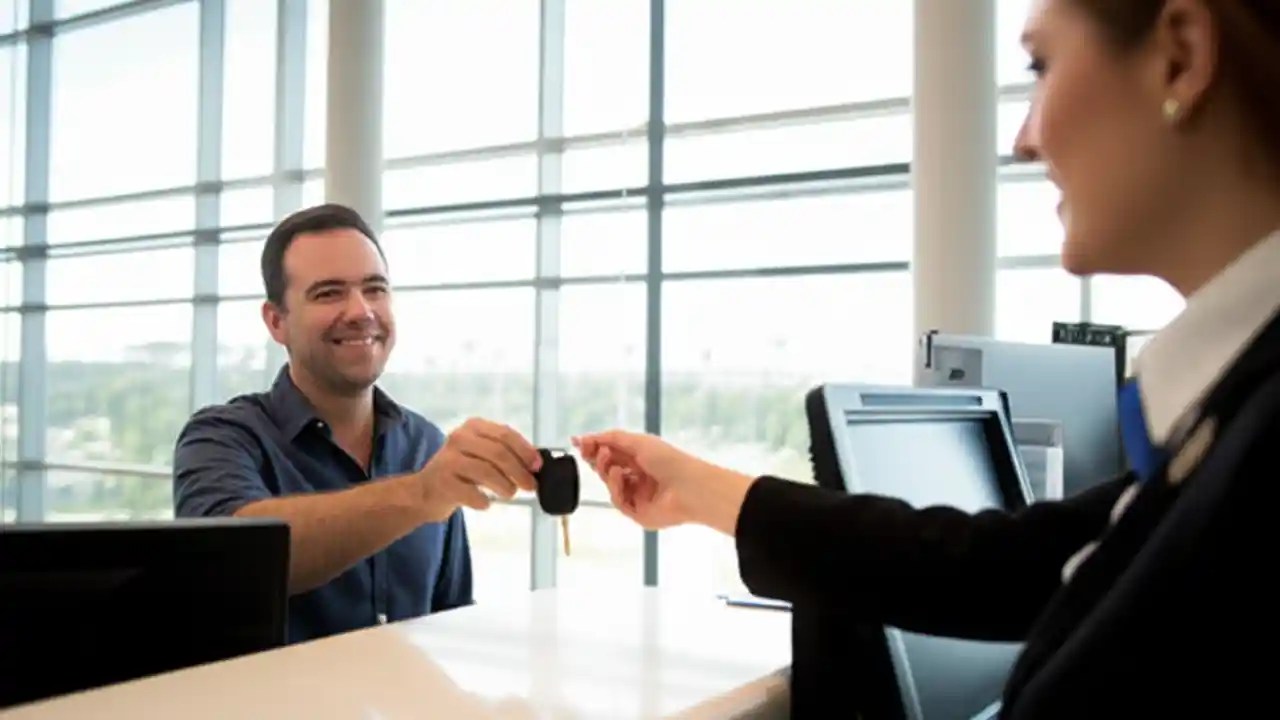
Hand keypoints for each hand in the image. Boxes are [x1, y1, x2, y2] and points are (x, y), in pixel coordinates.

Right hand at [415, 418, 541, 520]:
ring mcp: (448, 460)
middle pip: (498, 453)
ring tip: (509, 493)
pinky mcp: (442, 483)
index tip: (537, 466)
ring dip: (505, 486)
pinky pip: (473, 494)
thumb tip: (536, 465)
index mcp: (473, 427)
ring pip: (487, 472)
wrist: (425, 492)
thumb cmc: (462, 473)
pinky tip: (485, 502)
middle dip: (520, 472)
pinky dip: (484, 501)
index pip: (505, 434)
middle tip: (530, 486)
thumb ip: (507, 454)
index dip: (525, 451)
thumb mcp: (482, 454)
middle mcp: (459, 438)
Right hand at [572, 430, 755, 533]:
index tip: (579, 442)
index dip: (595, 447)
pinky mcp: (637, 513)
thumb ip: (611, 438)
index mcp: (641, 458)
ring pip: (610, 484)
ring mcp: (637, 496)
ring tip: (609, 462)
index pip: (611, 453)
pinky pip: (617, 500)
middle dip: (597, 459)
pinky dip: (615, 487)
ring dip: (606, 471)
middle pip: (607, 469)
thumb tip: (586, 437)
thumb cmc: (669, 460)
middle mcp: (638, 477)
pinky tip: (620, 476)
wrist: (688, 487)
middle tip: (587, 450)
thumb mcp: (638, 442)